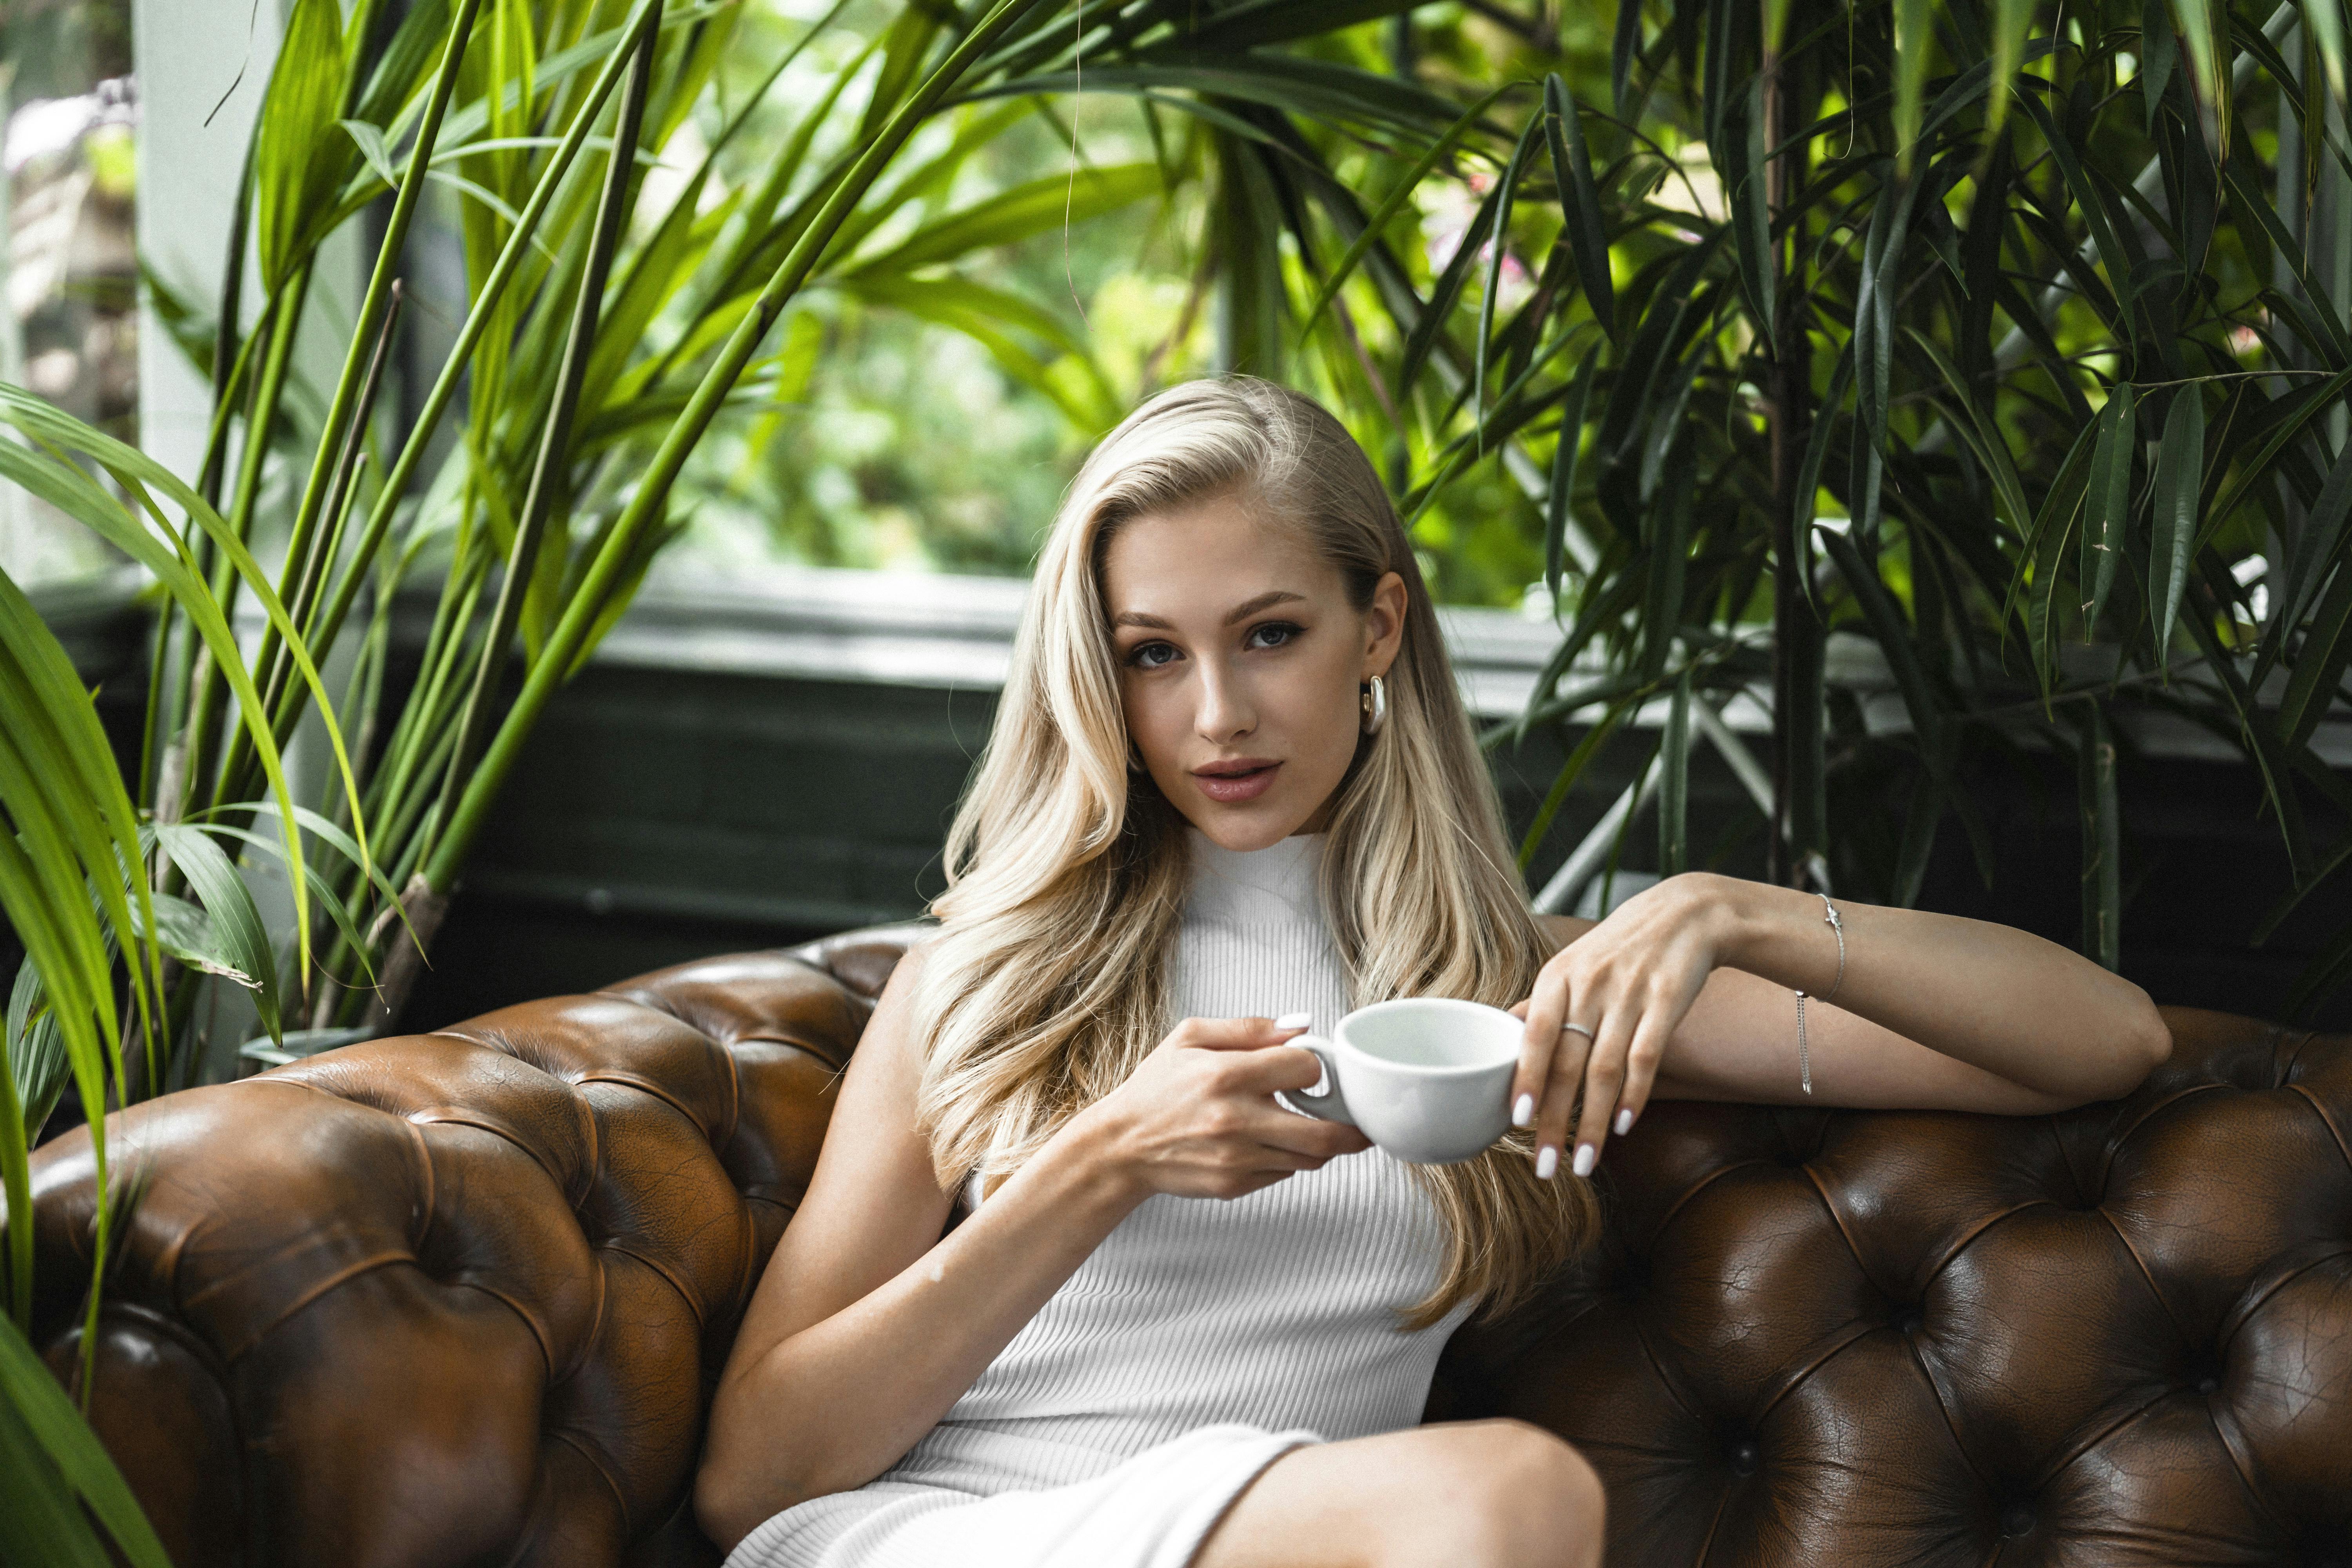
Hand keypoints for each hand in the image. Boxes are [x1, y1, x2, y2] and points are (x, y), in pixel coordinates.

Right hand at [1074, 1016, 1372, 1199]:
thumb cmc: (1156, 1088)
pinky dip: (1286, 1159)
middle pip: (1325, 1134)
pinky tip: (1267, 1142)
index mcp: (1227, 1075)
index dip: (1315, 1066)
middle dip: (1350, 1127)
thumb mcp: (1191, 1037)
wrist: (1121, 1145)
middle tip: (1357, 1119)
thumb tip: (1302, 1026)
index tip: (1309, 1067)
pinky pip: (1283, 1174)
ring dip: (1321, 1143)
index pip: (1307, 1070)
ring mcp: (1237, 1158)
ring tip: (1310, 1125)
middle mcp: (1236, 1120)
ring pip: (1309, 1158)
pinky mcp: (1235, 1185)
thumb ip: (1250, 1028)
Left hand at [1509, 873, 1729, 1178]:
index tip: (1516, 1120)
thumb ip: (1540, 1007)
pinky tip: (1624, 1126)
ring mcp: (1630, 994)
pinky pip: (1646, 1057)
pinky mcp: (1666, 1002)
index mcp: (1557, 977)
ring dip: (1594, 1123)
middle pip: (1567, 1063)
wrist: (1684, 914)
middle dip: (1554, 1120)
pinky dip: (1635, 1095)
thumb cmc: (1617, 949)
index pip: (1534, 1035)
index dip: (1526, 1078)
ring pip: (1606, 1070)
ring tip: (1584, 1163)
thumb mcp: (1571, 966)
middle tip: (1545, 1165)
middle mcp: (1590, 986)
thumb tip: (1500, 1036)